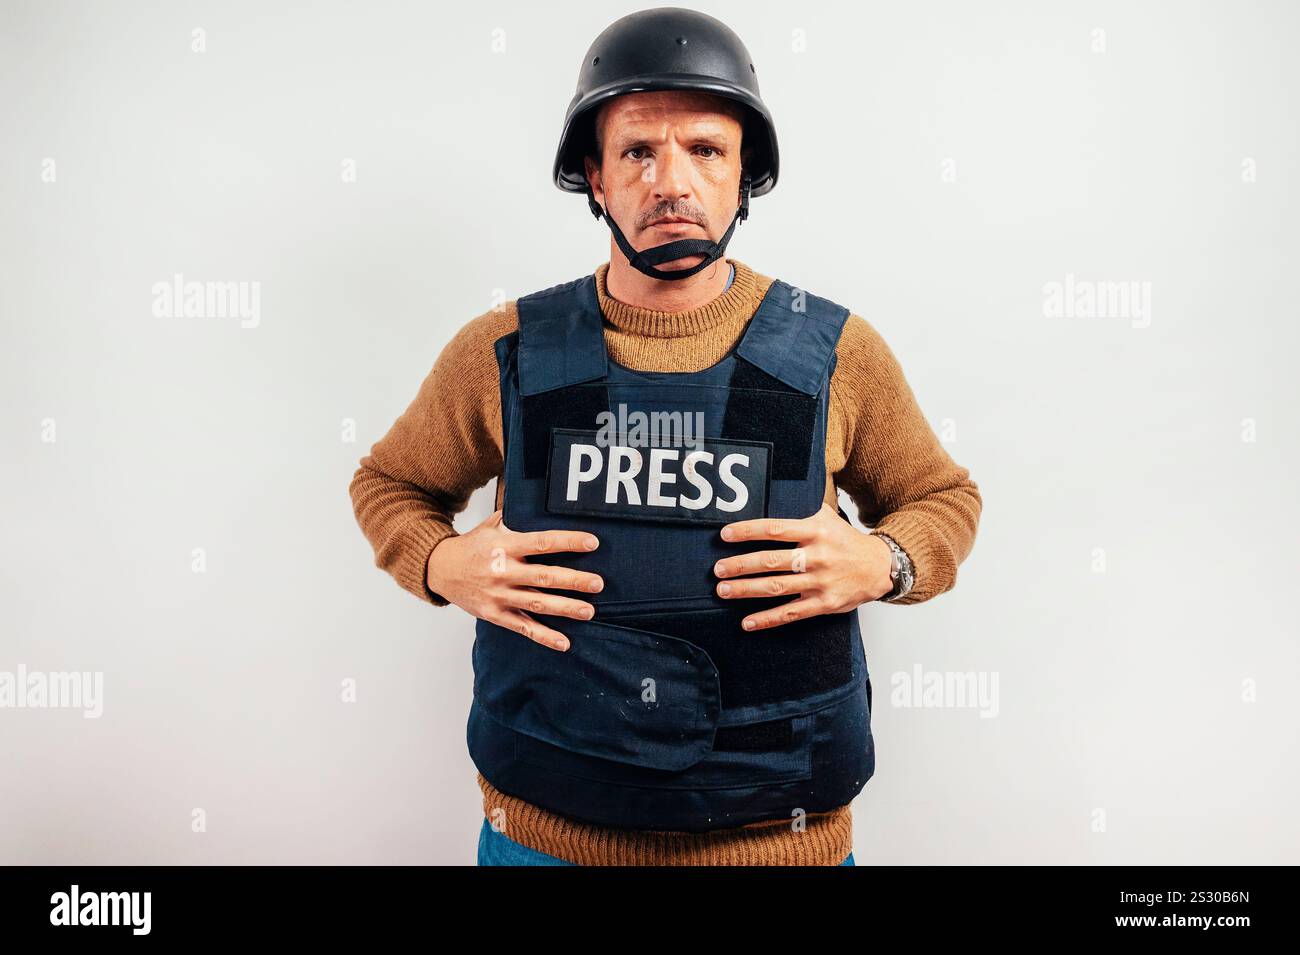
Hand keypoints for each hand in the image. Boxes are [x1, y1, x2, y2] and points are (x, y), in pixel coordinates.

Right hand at [426, 509, 602, 651]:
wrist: (439, 569)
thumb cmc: (473, 545)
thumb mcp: (492, 524)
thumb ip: (516, 514)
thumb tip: (538, 490)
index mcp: (505, 545)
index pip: (542, 542)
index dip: (568, 542)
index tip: (592, 542)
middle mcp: (502, 571)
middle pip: (544, 576)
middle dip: (573, 580)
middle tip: (598, 583)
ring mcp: (498, 595)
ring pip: (536, 603)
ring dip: (565, 608)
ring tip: (589, 611)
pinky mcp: (494, 614)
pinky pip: (522, 627)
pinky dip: (544, 636)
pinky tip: (565, 643)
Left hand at [714, 502, 893, 630]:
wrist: (880, 567)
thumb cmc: (846, 541)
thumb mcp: (827, 517)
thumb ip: (801, 508)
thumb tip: (771, 493)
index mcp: (816, 531)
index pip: (775, 529)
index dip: (748, 531)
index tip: (725, 535)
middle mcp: (817, 556)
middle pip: (772, 561)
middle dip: (741, 565)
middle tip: (717, 569)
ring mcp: (821, 581)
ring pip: (777, 587)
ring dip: (747, 590)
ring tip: (723, 591)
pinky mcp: (825, 603)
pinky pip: (792, 613)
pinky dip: (768, 619)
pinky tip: (747, 622)